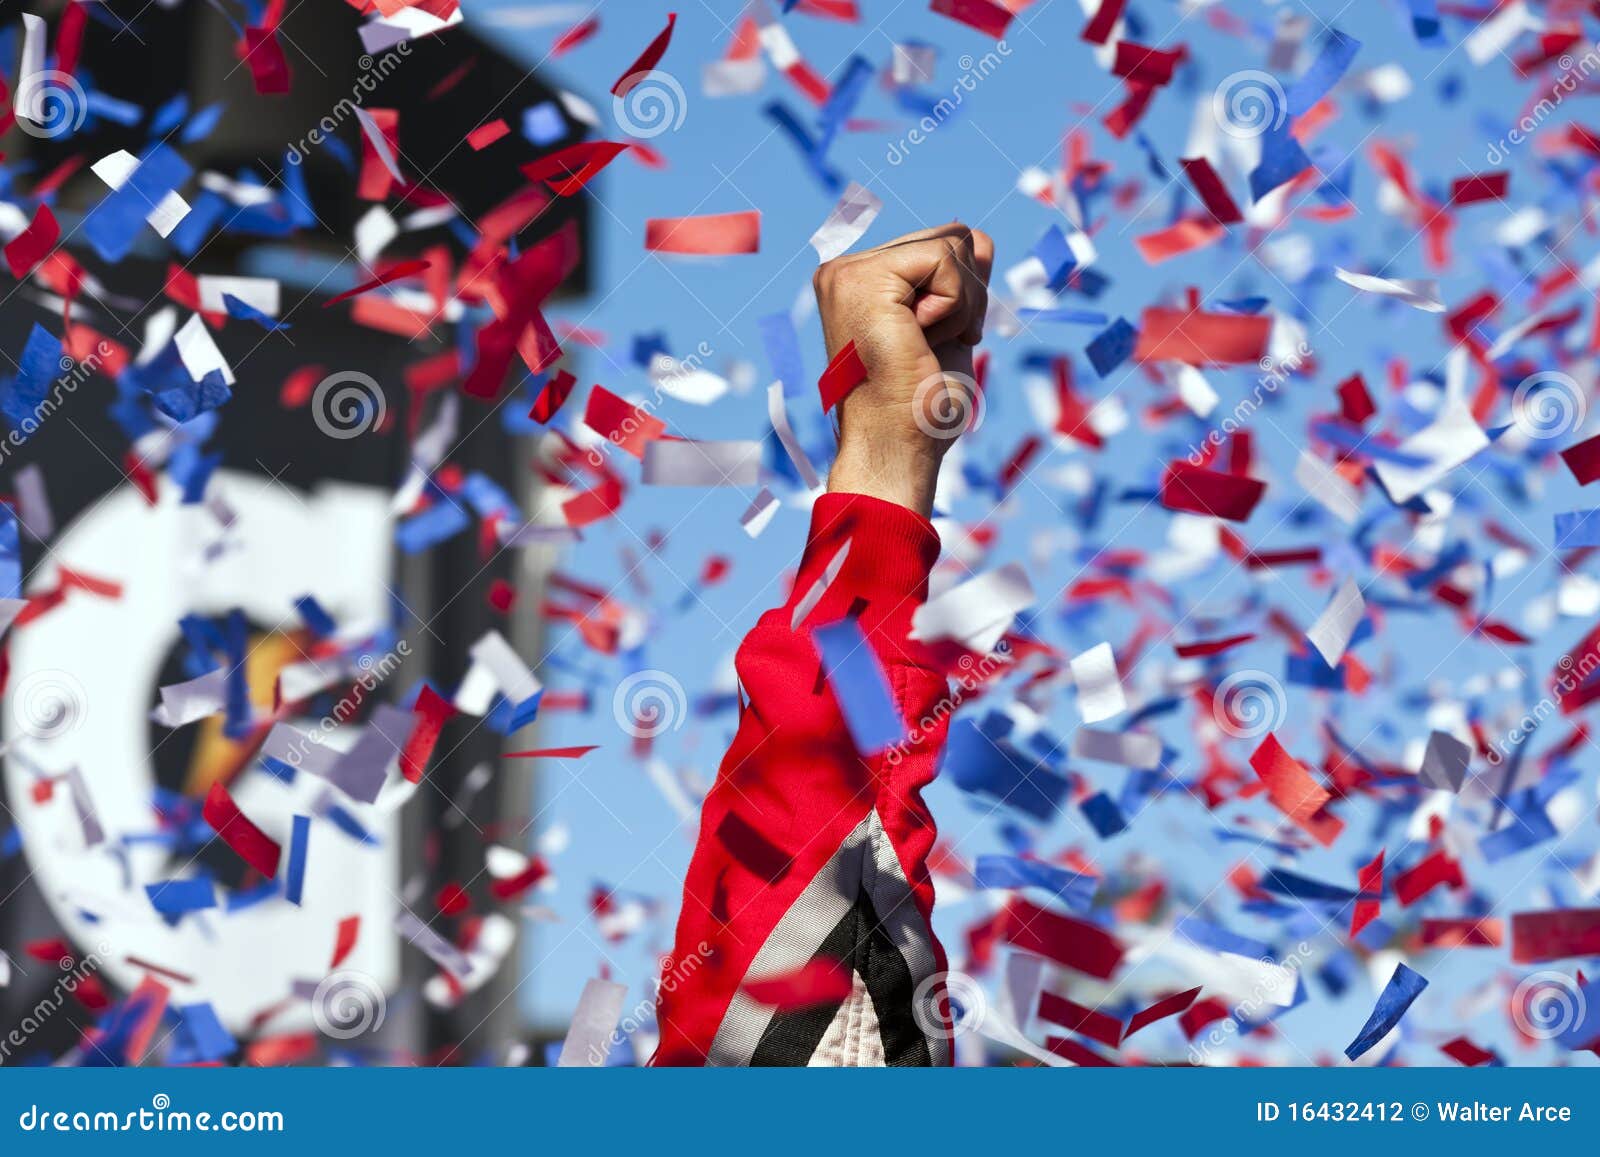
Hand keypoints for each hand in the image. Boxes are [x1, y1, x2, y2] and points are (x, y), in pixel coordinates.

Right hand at [813, 223, 993, 515]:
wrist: (896, 448)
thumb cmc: (920, 406)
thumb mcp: (949, 326)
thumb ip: (957, 280)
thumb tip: (977, 236)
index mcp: (859, 280)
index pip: (943, 245)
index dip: (966, 294)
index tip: (937, 343)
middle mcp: (846, 269)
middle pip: (953, 235)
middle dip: (968, 295)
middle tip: (933, 346)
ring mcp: (849, 272)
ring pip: (953, 242)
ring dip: (961, 305)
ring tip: (923, 346)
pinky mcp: (862, 279)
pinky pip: (945, 259)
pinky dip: (954, 306)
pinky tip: (920, 340)